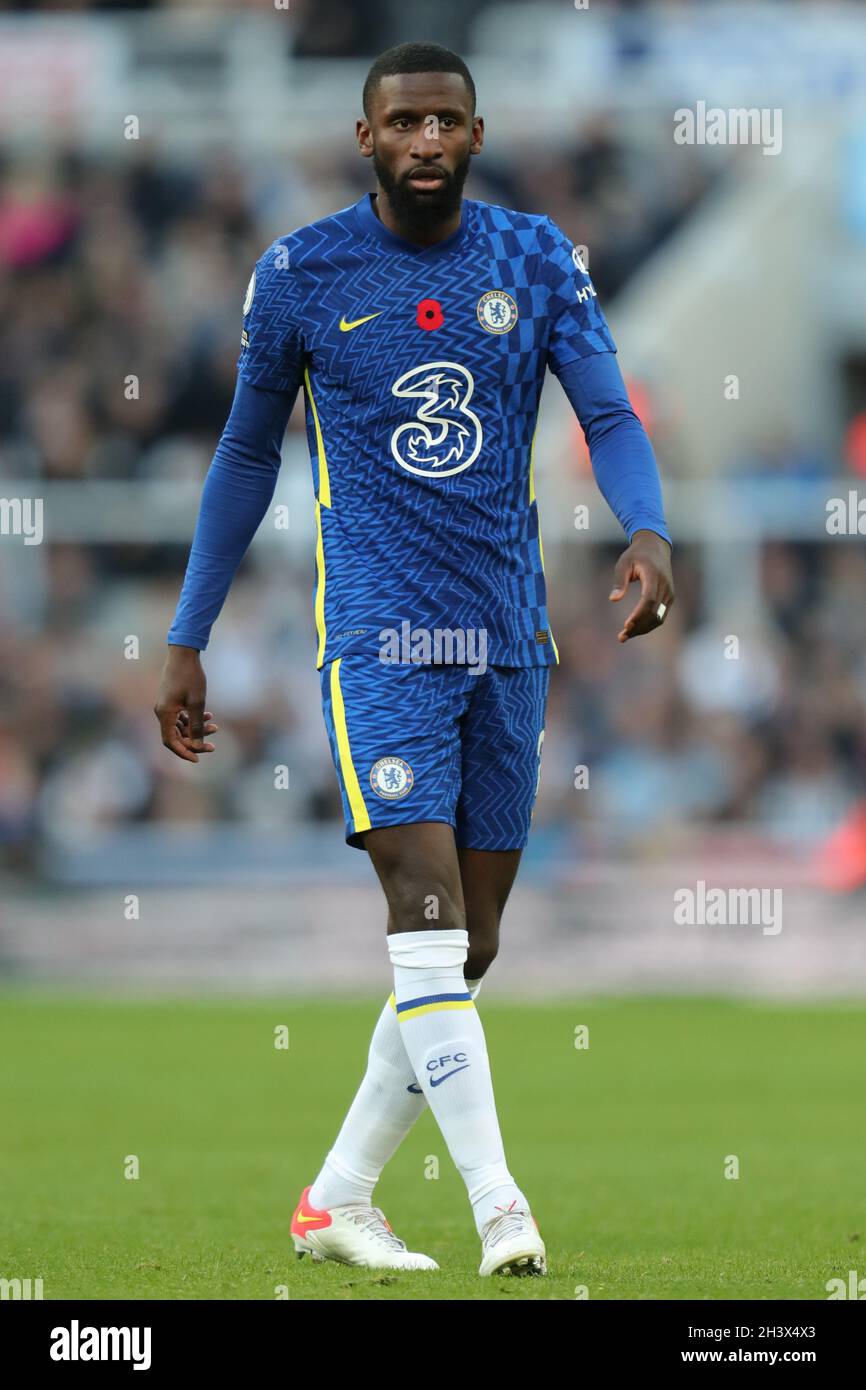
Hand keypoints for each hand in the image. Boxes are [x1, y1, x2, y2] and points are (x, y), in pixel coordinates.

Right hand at [154, 646, 219, 762]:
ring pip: (180, 727)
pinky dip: (193, 720)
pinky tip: (209, 716)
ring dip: (196, 730)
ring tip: (215, 727)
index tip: (198, 760)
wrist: (183, 653)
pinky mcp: (171, 701)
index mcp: (164, 713)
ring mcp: (165, 706)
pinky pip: (180, 717)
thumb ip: (196, 725)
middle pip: (176, 737)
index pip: (170, 742)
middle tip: (213, 746)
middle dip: (194, 742)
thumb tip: (197, 745)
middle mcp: (162, 712)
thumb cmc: (190, 676)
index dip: (183, 752)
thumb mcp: (197, 702)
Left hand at [609, 530, 673, 642]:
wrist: (656, 547)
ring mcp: (670, 593)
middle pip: (654, 612)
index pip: (649, 599)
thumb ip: (619, 581)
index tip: (627, 625)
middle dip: (638, 627)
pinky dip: (649, 625)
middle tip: (622, 636)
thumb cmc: (636, 555)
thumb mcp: (623, 563)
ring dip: (643, 629)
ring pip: (659, 618)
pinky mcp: (670, 598)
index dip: (639, 614)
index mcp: (654, 576)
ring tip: (625, 636)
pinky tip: (635, 629)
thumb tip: (613, 599)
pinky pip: (661, 616)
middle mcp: (665, 586)